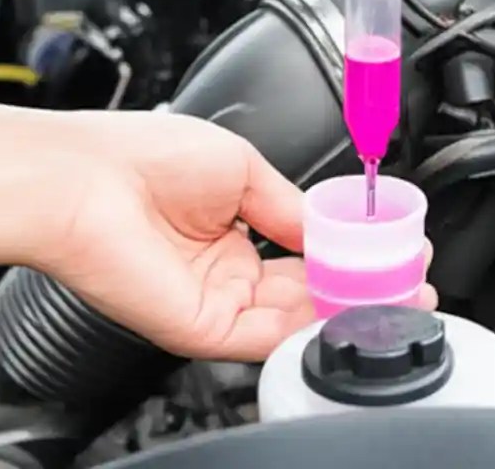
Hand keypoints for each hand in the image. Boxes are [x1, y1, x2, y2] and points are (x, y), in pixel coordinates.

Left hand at [36, 112, 436, 361]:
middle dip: (362, 291)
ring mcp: (215, 302)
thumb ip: (291, 208)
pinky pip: (269, 337)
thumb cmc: (140, 157)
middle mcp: (225, 272)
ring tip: (400, 295)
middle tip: (411, 283)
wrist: (83, 178)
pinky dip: (316, 327)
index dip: (349, 257)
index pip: (303, 255)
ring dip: (350, 310)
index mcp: (232, 231)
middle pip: (307, 293)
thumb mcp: (242, 168)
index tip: (390, 250)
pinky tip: (354, 308)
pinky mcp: (202, 328)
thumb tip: (331, 227)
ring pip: (296, 318)